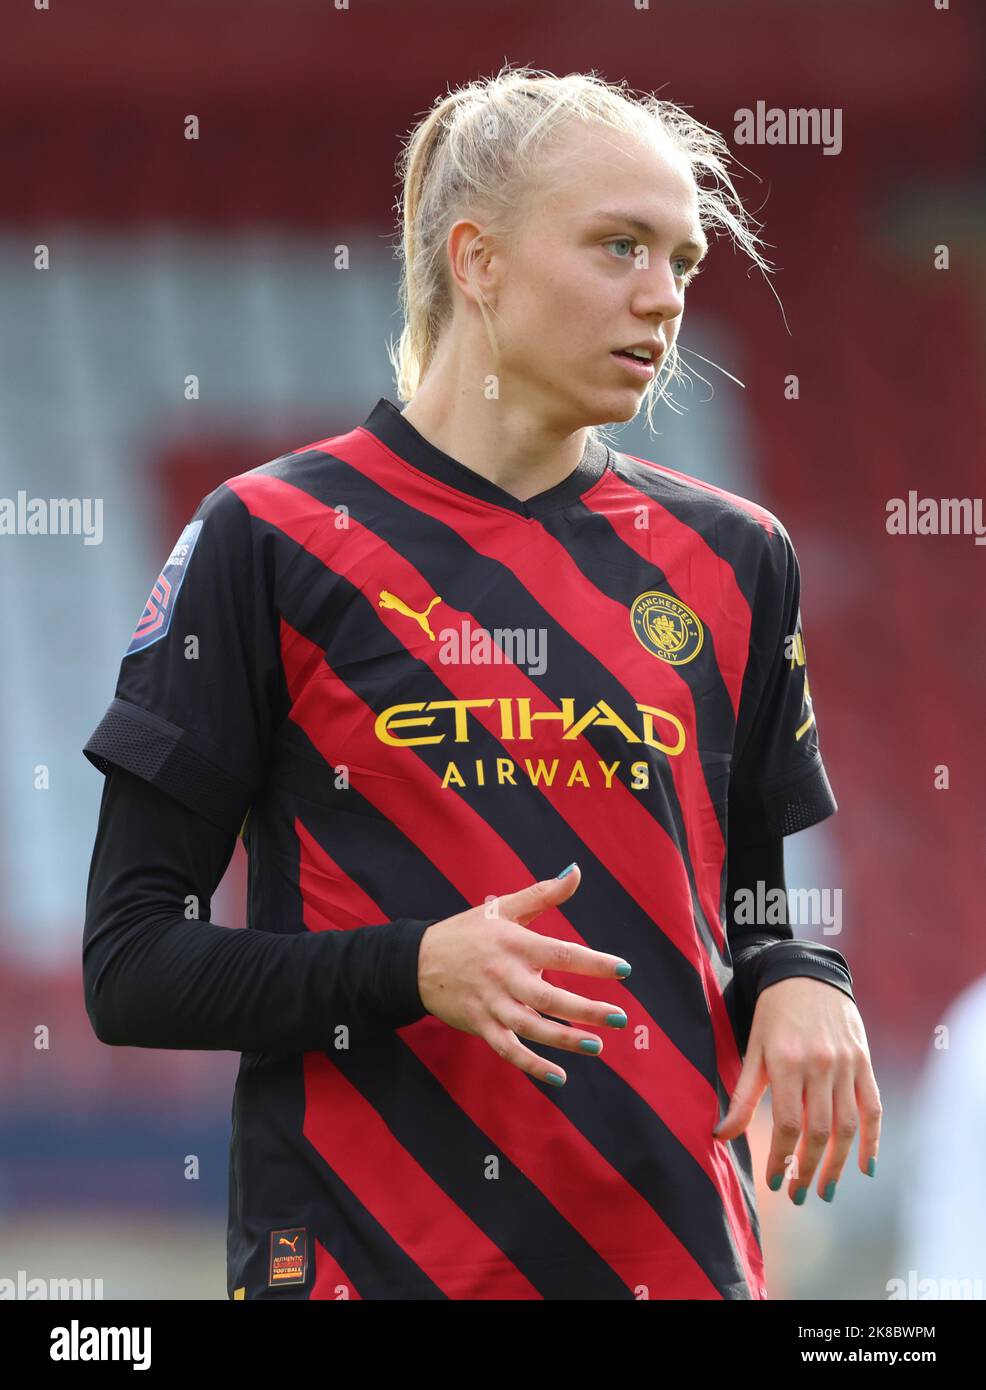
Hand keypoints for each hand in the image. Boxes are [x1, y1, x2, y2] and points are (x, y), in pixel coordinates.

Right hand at [417, 864, 631, 1085]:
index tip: (624, 970)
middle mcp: (504, 975)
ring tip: (598, 1046)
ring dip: (565, 1040)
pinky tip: (560, 1077)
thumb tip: (576, 871)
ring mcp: (491, 1004)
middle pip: (548, 998)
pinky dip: (532, 1066)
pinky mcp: (480, 1025)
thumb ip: (542, 893)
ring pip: (531, 1027)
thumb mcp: (503, 908)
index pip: (560, 954)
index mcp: (514, 944)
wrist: (416, 962)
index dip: (593, 963)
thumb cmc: (467, 932)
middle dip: (585, 1010)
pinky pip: (508, 1050)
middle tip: (619, 1017)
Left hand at [712, 976, 881, 1202]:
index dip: (781, 1158)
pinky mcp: (864, 1062)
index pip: (787, 1124)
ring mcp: (846, 1064)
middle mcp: (819, 1065)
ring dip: (839, 1164)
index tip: (774, 1182)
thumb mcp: (753, 1050)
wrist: (806, 974)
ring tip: (826, 1189)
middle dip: (808, 1169)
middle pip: (818, 1130)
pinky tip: (865, 1166)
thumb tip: (720, 1135)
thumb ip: (743, 1096)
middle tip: (800, 1195)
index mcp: (786, 1062)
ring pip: (847, 1125)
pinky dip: (872, 1139)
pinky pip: (872, 1108)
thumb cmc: (773, 1015)